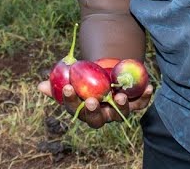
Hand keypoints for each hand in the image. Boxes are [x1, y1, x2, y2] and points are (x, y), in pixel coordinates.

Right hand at [37, 79, 152, 127]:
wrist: (108, 71)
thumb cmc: (86, 76)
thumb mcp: (73, 77)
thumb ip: (59, 82)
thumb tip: (41, 86)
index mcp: (84, 111)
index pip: (75, 109)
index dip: (71, 101)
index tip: (67, 88)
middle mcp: (102, 115)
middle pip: (98, 118)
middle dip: (95, 111)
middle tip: (92, 101)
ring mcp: (119, 110)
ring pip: (121, 114)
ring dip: (121, 106)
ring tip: (120, 96)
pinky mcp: (134, 102)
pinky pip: (140, 103)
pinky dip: (145, 96)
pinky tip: (149, 86)